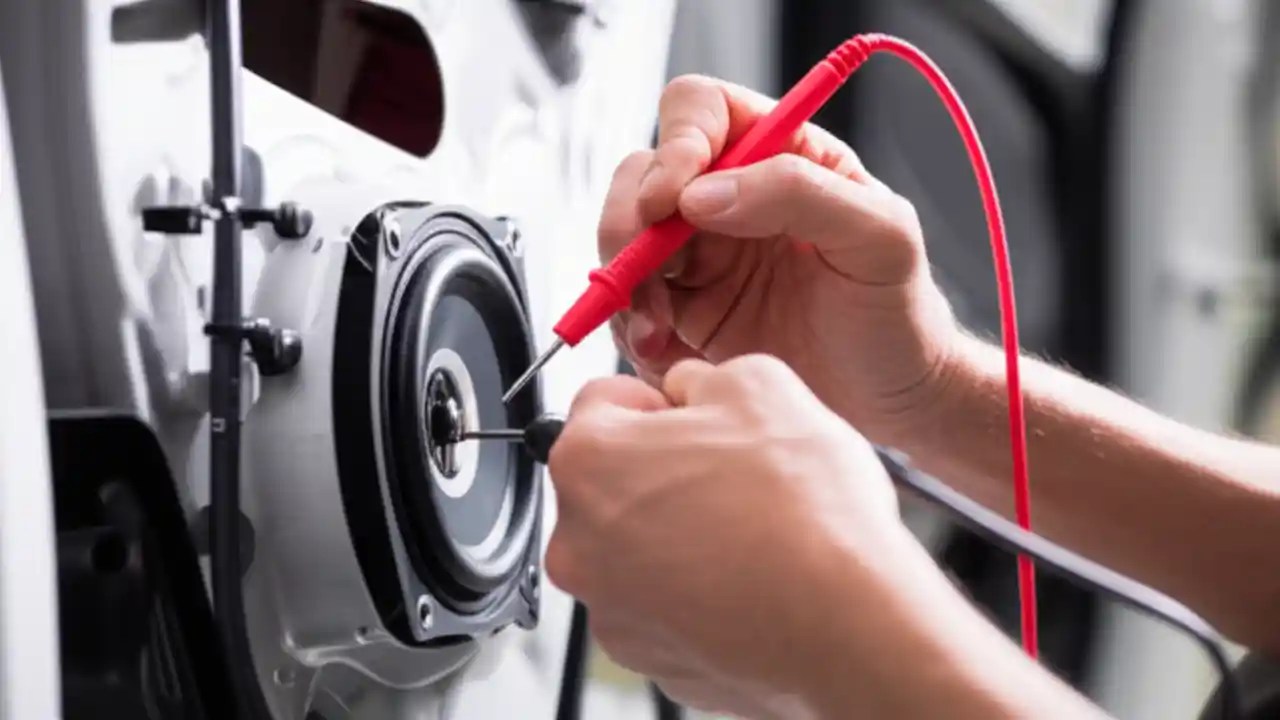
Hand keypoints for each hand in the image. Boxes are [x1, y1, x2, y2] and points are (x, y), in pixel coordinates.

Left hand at [546, 355, 921, 718]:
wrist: (848, 626)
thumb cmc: (804, 514)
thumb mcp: (760, 384)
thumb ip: (701, 377)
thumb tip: (691, 390)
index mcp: (588, 462)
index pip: (602, 401)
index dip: (658, 401)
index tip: (693, 416)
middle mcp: (578, 543)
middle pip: (615, 481)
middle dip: (667, 470)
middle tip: (735, 474)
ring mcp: (609, 608)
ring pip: (638, 548)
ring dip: (681, 534)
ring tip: (752, 532)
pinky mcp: (647, 657)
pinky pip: (662, 605)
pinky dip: (695, 591)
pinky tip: (749, 580)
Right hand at [600, 75, 959, 445]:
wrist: (890, 399)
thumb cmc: (899, 314)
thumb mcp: (880, 240)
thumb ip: (802, 193)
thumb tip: (703, 193)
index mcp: (781, 153)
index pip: (700, 111)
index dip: (674, 146)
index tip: (669, 202)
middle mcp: (731, 194)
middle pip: (641, 174)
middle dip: (629, 225)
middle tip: (643, 279)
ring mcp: (700, 253)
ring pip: (623, 240)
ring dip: (625, 286)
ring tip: (659, 335)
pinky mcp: (683, 310)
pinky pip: (628, 305)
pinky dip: (631, 330)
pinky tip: (671, 358)